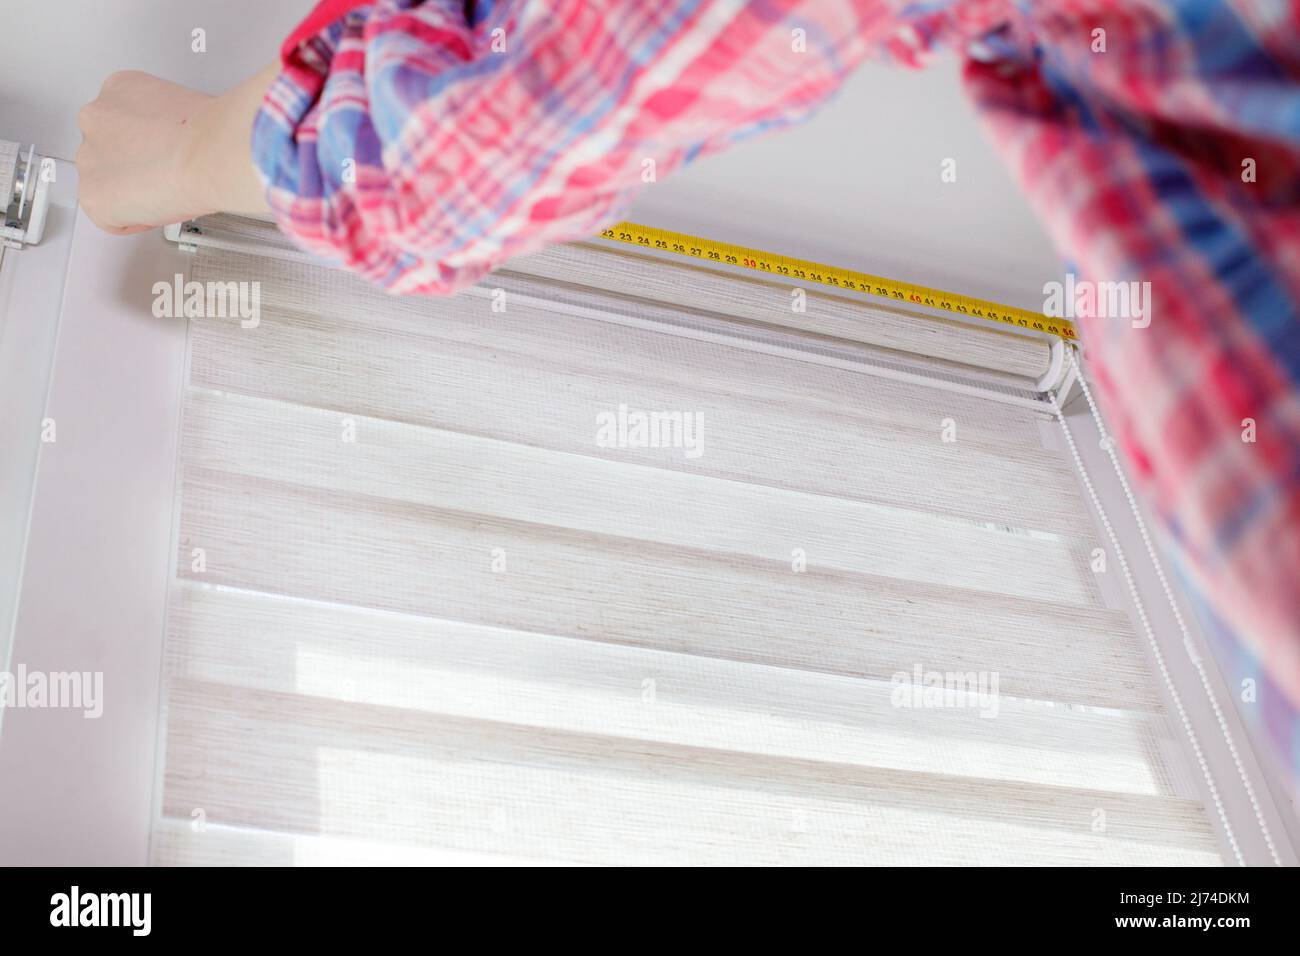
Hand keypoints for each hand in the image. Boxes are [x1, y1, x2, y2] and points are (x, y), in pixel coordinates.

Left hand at [76, 65, 276, 234]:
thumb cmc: (212, 134)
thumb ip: (163, 125)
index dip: (149, 147)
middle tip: (169, 176)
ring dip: (133, 194)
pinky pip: (112, 219)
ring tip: (168, 190)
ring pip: (107, 186)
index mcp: (119, 89)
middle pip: (108, 155)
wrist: (211, 154)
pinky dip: (137, 221)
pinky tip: (161, 206)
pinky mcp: (92, 196)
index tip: (167, 154)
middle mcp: (94, 118)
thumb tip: (174, 145)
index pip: (122, 125)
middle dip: (136, 169)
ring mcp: (89, 158)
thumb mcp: (184, 107)